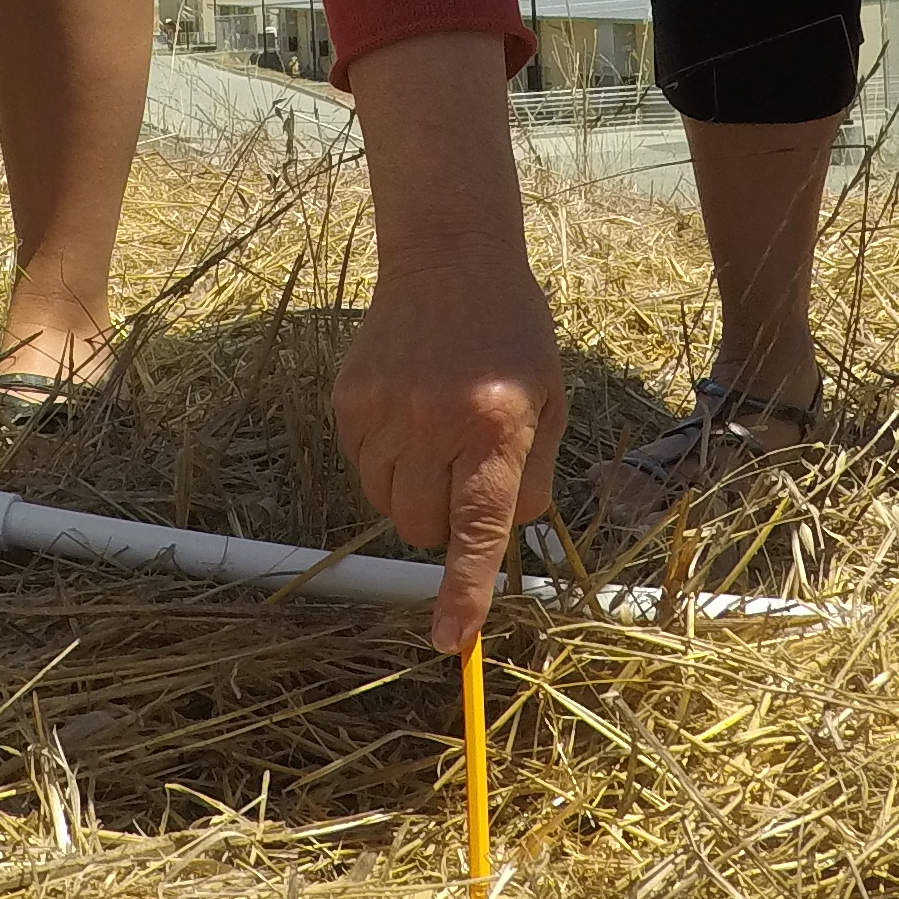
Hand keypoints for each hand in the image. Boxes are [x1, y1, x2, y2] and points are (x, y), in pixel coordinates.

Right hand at [332, 249, 566, 653]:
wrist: (449, 257)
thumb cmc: (511, 331)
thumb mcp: (550, 400)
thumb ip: (530, 478)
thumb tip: (499, 540)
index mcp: (496, 427)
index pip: (476, 529)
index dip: (461, 591)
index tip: (448, 641)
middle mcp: (434, 424)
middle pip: (422, 528)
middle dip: (445, 519)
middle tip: (465, 469)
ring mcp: (383, 411)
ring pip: (387, 504)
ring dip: (412, 490)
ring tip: (436, 434)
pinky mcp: (348, 400)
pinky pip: (360, 466)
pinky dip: (384, 458)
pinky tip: (407, 412)